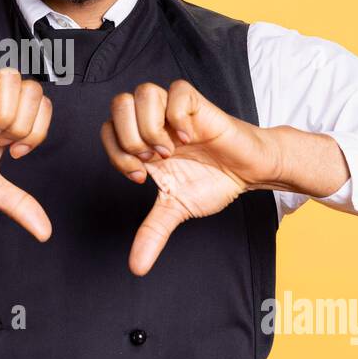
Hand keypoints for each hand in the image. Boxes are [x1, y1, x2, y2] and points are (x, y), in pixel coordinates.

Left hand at [100, 80, 280, 274]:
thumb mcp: (176, 209)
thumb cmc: (212, 181)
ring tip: (170, 150)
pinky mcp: (198, 103)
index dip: (115, 153)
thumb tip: (136, 268)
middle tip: (153, 161)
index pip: (107, 130)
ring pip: (144, 93)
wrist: (250, 170)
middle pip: (118, 104)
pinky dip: (179, 117)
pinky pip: (177, 90)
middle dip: (129, 138)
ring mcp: (175, 110)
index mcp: (142, 141)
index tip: (141, 177)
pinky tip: (190, 138)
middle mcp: (154, 121)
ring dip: (151, 126)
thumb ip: (153, 233)